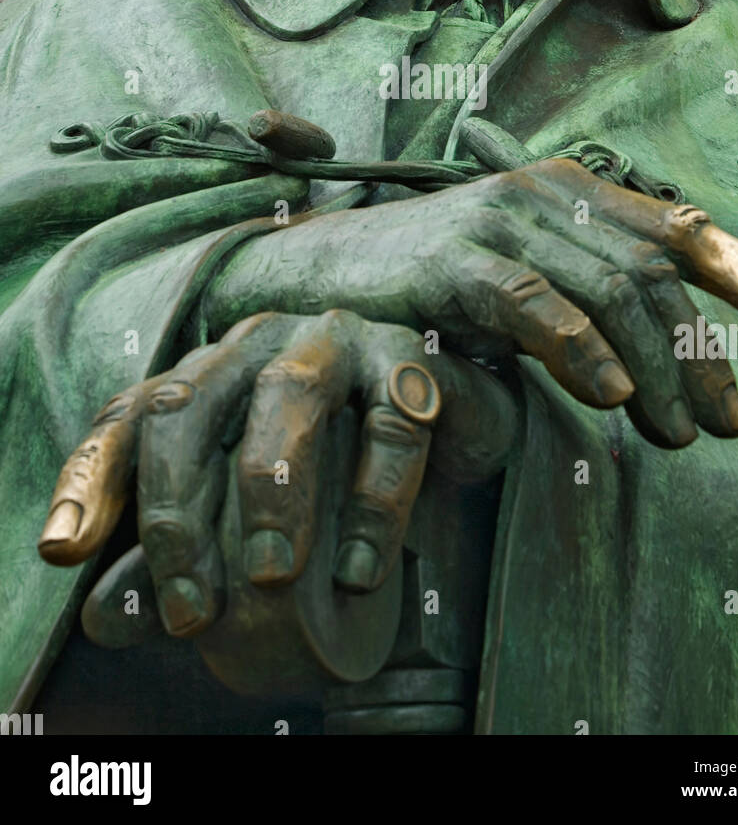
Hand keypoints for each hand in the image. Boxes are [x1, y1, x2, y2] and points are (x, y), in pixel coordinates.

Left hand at [38, 311, 516, 656]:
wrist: (452, 433)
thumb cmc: (334, 475)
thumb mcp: (248, 521)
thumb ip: (184, 560)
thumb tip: (105, 617)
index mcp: (207, 374)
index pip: (132, 416)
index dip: (91, 479)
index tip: (65, 551)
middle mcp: (257, 344)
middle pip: (190, 400)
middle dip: (179, 506)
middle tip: (193, 607)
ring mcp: (333, 341)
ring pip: (289, 394)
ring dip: (276, 490)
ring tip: (273, 577)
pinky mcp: (408, 360)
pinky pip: (392, 421)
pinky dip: (376, 501)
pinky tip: (362, 568)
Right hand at [204, 158, 737, 449]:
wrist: (314, 272)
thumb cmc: (427, 281)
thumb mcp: (521, 278)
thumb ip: (588, 296)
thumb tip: (666, 355)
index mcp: (569, 192)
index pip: (676, 228)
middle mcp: (542, 195)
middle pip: (651, 273)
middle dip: (701, 353)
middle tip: (727, 425)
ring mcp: (496, 222)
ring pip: (605, 289)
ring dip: (656, 367)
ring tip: (678, 435)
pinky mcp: (450, 260)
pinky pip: (531, 303)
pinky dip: (578, 348)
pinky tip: (609, 396)